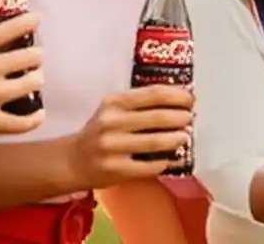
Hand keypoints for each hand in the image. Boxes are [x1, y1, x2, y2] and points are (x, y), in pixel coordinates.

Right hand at [0, 13, 46, 140]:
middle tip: (34, 59)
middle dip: (36, 56)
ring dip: (36, 80)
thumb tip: (3, 45)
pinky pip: (23, 121)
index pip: (11, 28)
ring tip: (34, 80)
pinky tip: (38, 113)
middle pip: (31, 57)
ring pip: (32, 83)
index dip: (28, 22)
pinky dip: (34, 118)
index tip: (36, 20)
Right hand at [68, 84, 194, 187]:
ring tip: (185, 136)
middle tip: (191, 119)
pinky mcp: (116, 170)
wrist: (72, 161)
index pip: (153, 94)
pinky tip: (171, 159)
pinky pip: (149, 166)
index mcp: (114, 103)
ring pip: (155, 142)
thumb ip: (141, 103)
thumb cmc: (101, 131)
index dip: (176, 96)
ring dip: (176, 139)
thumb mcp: (114, 110)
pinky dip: (164, 162)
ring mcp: (113, 147)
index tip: (191, 99)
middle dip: (180, 117)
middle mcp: (112, 122)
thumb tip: (179, 99)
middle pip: (157, 117)